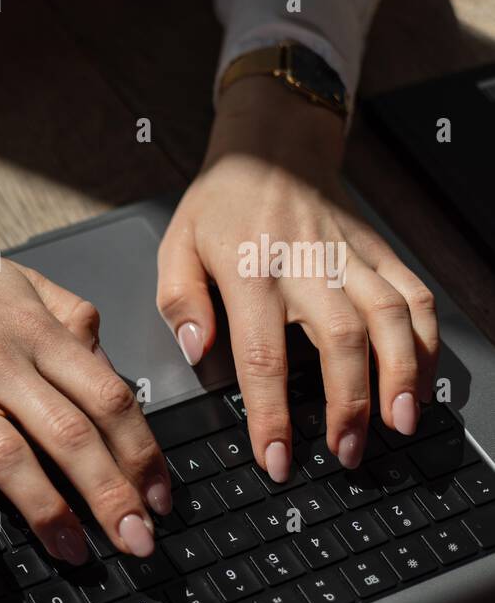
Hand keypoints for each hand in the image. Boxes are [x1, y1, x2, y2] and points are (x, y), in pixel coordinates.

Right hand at [0, 208, 171, 563]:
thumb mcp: (18, 281)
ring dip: (45, 510)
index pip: (107, 396)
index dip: (141, 452)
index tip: (159, 496)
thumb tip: (112, 363)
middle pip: (69, 433)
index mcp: (34, 331)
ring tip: (72, 552)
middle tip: (136, 542)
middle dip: (111, 495)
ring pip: (6, 453)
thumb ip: (71, 317)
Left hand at [157, 77, 439, 479]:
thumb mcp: (176, 244)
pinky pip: (414, 294)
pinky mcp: (379, 250)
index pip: (262, 356)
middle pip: (340, 340)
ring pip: (391, 317)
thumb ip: (180, 301)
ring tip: (399, 425)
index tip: (277, 458)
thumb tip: (197, 352)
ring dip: (402, 375)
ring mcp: (350, 255)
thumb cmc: (219, 204)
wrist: (271, 144)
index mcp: (250, 271)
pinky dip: (427, 338)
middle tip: (347, 454)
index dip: (272, 415)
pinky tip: (424, 379)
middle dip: (349, 404)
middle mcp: (307, 264)